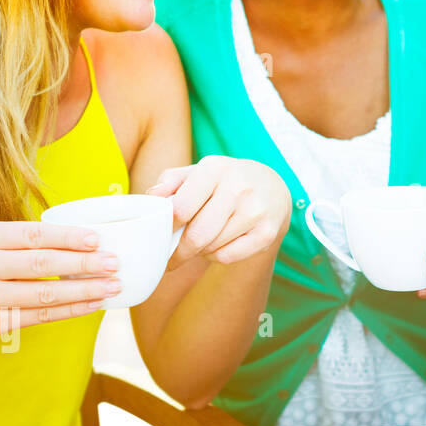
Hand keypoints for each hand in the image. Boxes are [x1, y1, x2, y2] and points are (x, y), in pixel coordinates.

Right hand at [0, 221, 122, 350]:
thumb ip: (20, 241)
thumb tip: (78, 239)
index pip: (32, 235)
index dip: (68, 237)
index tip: (97, 239)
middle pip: (42, 264)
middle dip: (84, 264)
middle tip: (114, 262)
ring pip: (44, 294)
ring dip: (84, 291)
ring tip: (112, 286)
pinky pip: (39, 317)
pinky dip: (70, 311)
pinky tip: (92, 305)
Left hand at [147, 155, 290, 266]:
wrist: (273, 188)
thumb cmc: (225, 181)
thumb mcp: (199, 172)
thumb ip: (170, 181)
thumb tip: (152, 197)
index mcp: (215, 168)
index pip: (181, 209)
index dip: (166, 227)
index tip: (160, 234)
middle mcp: (239, 187)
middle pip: (197, 235)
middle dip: (179, 251)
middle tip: (171, 256)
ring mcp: (256, 211)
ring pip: (212, 247)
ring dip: (199, 251)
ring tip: (200, 243)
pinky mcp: (268, 232)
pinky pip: (228, 256)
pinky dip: (216, 256)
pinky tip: (218, 245)